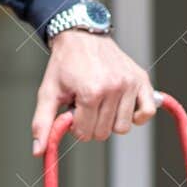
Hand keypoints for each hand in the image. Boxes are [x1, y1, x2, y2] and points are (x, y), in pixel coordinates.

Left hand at [31, 31, 154, 155]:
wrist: (82, 35)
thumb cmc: (65, 64)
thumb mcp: (48, 92)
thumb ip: (43, 123)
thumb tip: (39, 151)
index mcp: (90, 92)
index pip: (85, 133)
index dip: (76, 126)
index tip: (73, 110)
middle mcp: (113, 87)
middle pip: (104, 133)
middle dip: (91, 124)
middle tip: (86, 104)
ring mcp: (129, 84)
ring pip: (123, 127)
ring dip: (111, 121)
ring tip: (102, 102)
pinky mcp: (141, 80)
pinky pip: (147, 112)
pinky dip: (137, 116)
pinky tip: (124, 108)